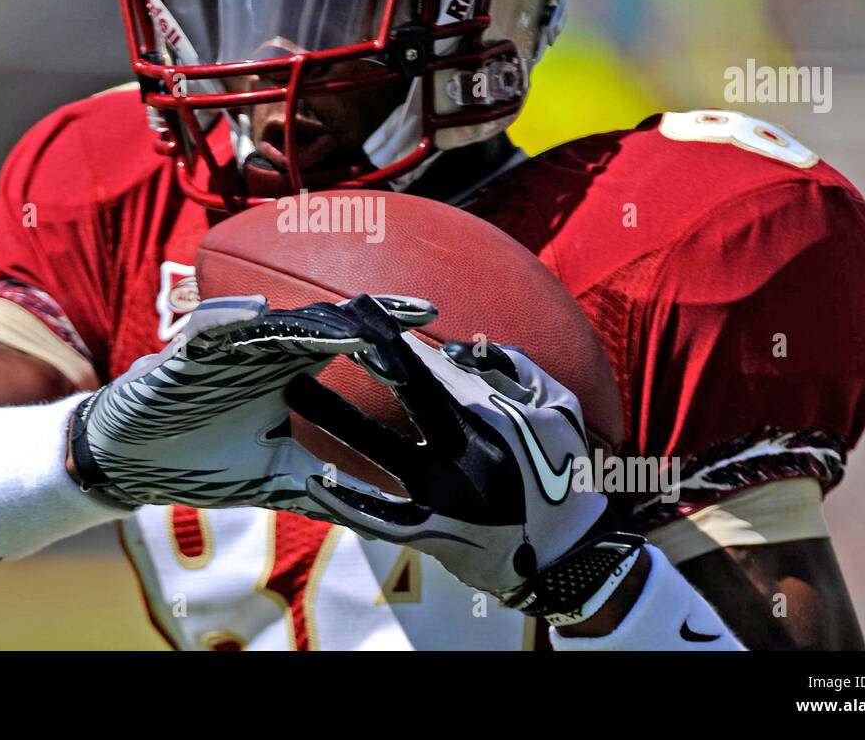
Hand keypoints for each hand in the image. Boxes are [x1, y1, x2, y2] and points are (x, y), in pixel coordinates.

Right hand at [67, 293, 435, 516]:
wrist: (131, 463)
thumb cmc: (204, 460)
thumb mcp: (275, 477)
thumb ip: (325, 486)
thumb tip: (389, 514)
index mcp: (288, 371)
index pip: (346, 343)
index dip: (387, 332)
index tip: (436, 322)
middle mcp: (263, 351)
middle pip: (321, 322)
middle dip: (367, 320)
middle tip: (414, 316)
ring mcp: (224, 350)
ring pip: (274, 323)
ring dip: (313, 323)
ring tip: (354, 325)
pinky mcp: (181, 357)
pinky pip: (205, 330)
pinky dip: (226, 319)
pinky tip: (254, 314)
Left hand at [297, 296, 606, 603]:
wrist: (571, 555)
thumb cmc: (567, 473)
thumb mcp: (559, 407)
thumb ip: (514, 366)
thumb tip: (459, 348)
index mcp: (492, 415)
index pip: (433, 366)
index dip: (393, 337)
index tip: (360, 309)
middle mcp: (462, 448)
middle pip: (403, 393)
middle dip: (364, 357)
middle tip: (321, 330)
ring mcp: (442, 491)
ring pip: (377, 448)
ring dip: (334, 418)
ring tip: (293, 392)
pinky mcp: (431, 532)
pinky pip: (380, 517)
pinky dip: (347, 501)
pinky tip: (310, 484)